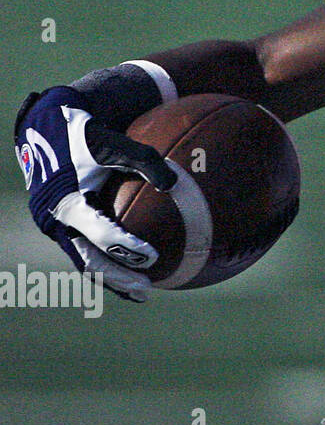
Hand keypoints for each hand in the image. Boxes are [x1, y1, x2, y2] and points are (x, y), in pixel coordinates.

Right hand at [15, 86, 174, 300]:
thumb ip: (143, 160)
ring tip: (143, 292)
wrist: (49, 132)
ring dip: (112, 279)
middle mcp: (58, 221)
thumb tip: (174, 183)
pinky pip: (86, 251)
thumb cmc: (87, 137)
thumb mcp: (113, 143)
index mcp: (68, 202)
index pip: (100, 233)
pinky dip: (108, 263)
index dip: (126, 247)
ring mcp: (58, 227)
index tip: (152, 257)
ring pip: (85, 261)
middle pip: (88, 260)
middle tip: (147, 288)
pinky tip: (134, 271)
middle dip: (117, 278)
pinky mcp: (63, 227)